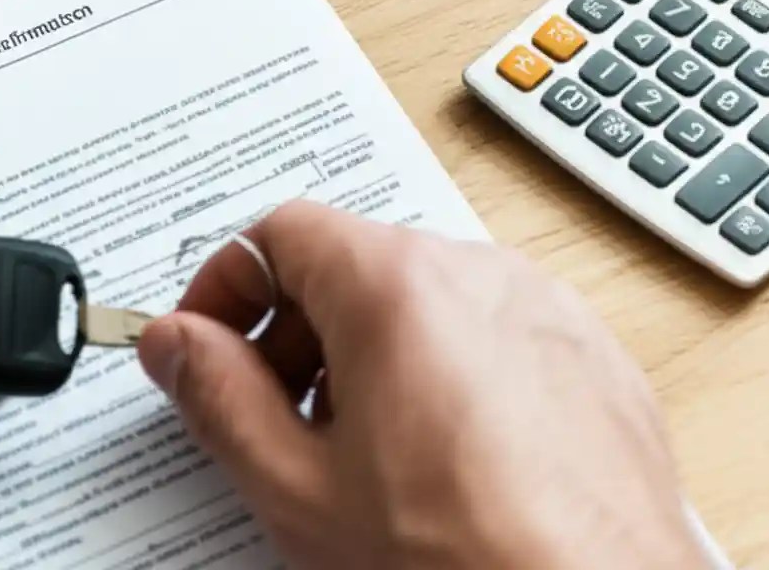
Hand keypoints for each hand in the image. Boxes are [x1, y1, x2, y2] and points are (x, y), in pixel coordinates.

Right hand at [136, 200, 708, 568]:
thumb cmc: (465, 565)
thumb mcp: (298, 489)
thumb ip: (218, 397)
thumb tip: (176, 341)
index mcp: (398, 287)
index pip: (280, 233)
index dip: (225, 287)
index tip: (205, 344)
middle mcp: (481, 274)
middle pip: (351, 263)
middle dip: (292, 331)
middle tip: (271, 415)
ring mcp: (547, 312)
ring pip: (422, 300)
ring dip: (366, 355)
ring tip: (357, 453)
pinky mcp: (592, 358)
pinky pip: (488, 335)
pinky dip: (442, 373)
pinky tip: (436, 462)